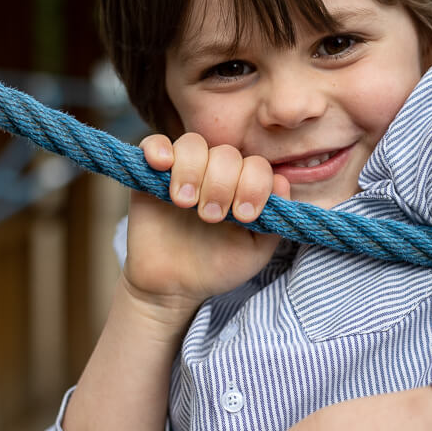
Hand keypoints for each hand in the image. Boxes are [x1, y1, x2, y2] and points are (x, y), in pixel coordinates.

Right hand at [123, 132, 290, 318]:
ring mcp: (183, 170)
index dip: (254, 185)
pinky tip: (162, 165)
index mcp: (243, 186)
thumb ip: (273, 222)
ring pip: (192, 144)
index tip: (243, 216)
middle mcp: (215, 172)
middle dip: (222, 184)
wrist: (173, 286)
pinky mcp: (149, 172)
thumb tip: (281, 183)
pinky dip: (158, 148)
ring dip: (192, 170)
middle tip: (210, 217)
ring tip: (185, 203)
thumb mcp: (254, 251)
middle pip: (226, 154)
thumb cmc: (216, 267)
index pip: (257, 166)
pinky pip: (154, 143)